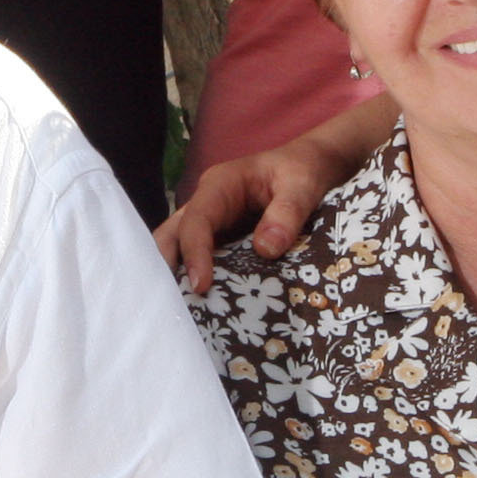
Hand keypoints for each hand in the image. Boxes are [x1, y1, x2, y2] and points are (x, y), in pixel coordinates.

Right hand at [152, 104, 389, 294]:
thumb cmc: (304, 170)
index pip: (196, 221)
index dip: (194, 253)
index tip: (200, 285)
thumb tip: (265, 249)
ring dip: (176, 275)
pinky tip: (200, 307)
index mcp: (220, 185)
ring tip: (175, 311)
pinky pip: (203, 258)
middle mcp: (208, 204)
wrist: (313, 166)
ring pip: (179, 247)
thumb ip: (286, 213)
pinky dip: (196, 279)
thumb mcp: (302, 186)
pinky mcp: (222, 239)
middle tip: (165, 304)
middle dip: (162, 266)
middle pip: (172, 234)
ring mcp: (212, 223)